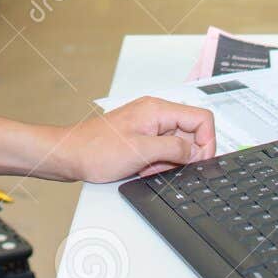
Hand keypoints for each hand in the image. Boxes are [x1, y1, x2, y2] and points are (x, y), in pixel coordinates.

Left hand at [53, 97, 216, 182]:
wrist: (71, 155)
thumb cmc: (96, 150)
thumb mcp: (142, 152)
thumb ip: (175, 150)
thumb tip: (198, 152)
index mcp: (157, 109)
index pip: (201, 118)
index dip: (207, 142)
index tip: (199, 162)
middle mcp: (155, 114)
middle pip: (190, 134)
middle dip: (182, 156)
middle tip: (162, 166)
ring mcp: (148, 126)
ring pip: (177, 145)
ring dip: (167, 162)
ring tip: (146, 167)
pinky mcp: (142, 138)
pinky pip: (162, 151)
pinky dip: (157, 163)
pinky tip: (141, 168)